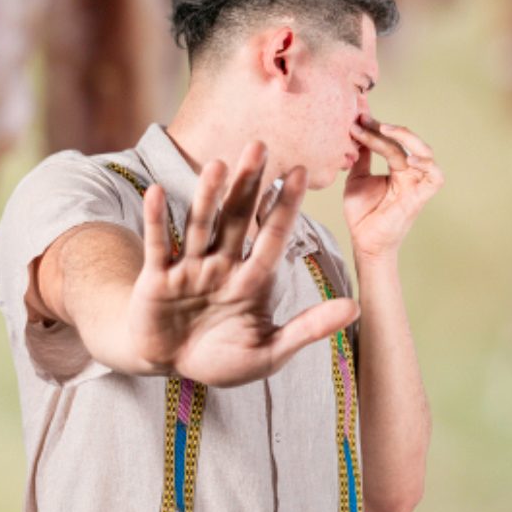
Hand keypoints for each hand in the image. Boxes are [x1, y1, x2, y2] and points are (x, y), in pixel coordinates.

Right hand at [128, 141, 359, 386]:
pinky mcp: (157, 279)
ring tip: (218, 165)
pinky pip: (159, 245)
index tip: (301, 173)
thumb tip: (354, 307)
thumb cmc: (221, 360)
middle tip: (260, 145)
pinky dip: (157, 219)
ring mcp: (189, 270)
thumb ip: (308, 328)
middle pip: (237, 219)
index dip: (286, 206)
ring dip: (208, 196)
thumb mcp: (270, 352)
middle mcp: (221, 266)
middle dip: (249, 184)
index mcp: (252, 281)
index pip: (273, 238)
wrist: (169, 366)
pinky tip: (157, 191)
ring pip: (201, 225)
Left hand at [344, 117, 443, 259]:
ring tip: (385, 130)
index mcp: (396, 168)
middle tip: (365, 121)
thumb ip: (362, 158)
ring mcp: (416, 184)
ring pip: (425, 154)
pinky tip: (409, 158)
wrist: (363, 240)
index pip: (390, 142)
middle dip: (386, 129)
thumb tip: (358, 133)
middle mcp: (410, 173)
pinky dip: (427, 165)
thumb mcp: (357, 178)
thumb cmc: (362, 212)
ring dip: (408, 139)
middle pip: (407, 143)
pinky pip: (435, 178)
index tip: (357, 119)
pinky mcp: (420, 197)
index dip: (375, 129)